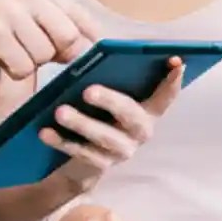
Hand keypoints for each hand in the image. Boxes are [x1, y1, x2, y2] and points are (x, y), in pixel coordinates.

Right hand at [0, 0, 99, 79]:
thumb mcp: (30, 23)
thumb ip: (61, 32)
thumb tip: (93, 50)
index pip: (81, 17)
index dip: (86, 41)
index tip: (81, 54)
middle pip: (68, 37)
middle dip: (55, 54)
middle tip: (30, 51)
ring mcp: (11, 11)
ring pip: (46, 54)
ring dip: (30, 62)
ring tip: (10, 50)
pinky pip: (24, 67)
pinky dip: (13, 71)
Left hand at [44, 57, 185, 187]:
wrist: (81, 162)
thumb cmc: (99, 114)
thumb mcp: (109, 96)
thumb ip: (112, 78)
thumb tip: (95, 54)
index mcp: (148, 110)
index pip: (167, 94)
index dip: (174, 80)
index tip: (177, 61)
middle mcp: (140, 132)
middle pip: (131, 115)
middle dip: (110, 101)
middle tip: (88, 90)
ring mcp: (122, 151)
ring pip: (103, 137)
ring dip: (81, 123)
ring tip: (59, 111)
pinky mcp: (100, 166)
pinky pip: (79, 152)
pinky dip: (61, 141)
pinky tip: (44, 132)